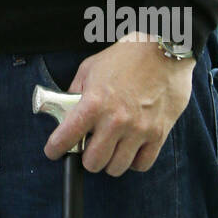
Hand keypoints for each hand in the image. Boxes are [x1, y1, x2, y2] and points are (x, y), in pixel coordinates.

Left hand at [43, 33, 195, 175]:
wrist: (163, 50)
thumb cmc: (126, 56)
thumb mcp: (90, 68)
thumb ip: (76, 92)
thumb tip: (66, 112)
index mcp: (94, 102)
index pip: (67, 137)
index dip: (55, 148)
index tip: (53, 151)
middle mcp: (115, 120)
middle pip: (93, 162)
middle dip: (86, 158)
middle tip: (88, 148)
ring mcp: (139, 129)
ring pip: (116, 167)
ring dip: (109, 161)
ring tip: (110, 148)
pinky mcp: (159, 134)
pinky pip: (142, 164)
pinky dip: (133, 162)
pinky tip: (129, 149)